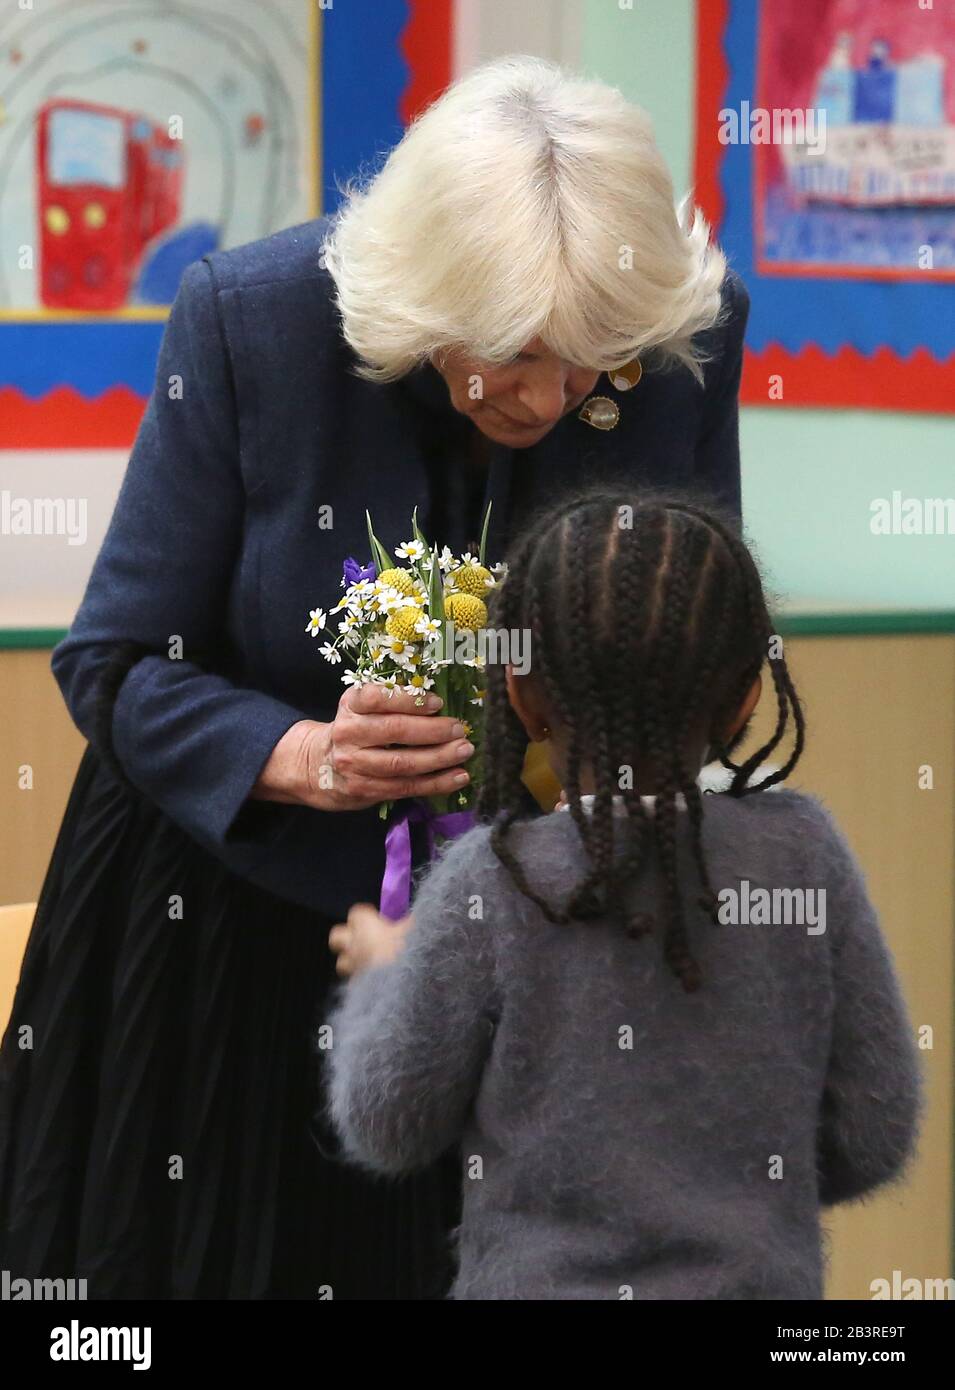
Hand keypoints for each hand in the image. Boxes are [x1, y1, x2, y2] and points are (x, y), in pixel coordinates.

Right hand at [252, 685, 473, 812]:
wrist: (318, 766)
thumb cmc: (355, 729)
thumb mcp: (362, 707)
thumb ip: (391, 701)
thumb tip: (438, 702)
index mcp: (351, 705)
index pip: (378, 698)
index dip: (409, 700)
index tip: (438, 702)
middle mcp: (349, 733)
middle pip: (394, 731)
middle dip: (433, 730)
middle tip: (459, 729)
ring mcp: (355, 765)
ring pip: (402, 763)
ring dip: (439, 758)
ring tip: (465, 750)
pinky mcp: (366, 790)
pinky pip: (406, 787)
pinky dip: (436, 783)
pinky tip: (459, 777)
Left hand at [329, 904, 413, 976]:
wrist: (404, 982)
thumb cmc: (408, 950)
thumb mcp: (416, 928)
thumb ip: (410, 922)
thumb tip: (414, 917)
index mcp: (366, 926)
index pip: (356, 914)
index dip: (365, 916)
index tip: (377, 919)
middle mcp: (355, 944)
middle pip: (337, 936)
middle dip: (347, 937)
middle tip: (363, 939)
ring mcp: (354, 967)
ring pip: (342, 962)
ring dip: (352, 961)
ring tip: (368, 962)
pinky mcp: (357, 987)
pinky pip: (354, 982)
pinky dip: (362, 981)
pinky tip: (375, 982)